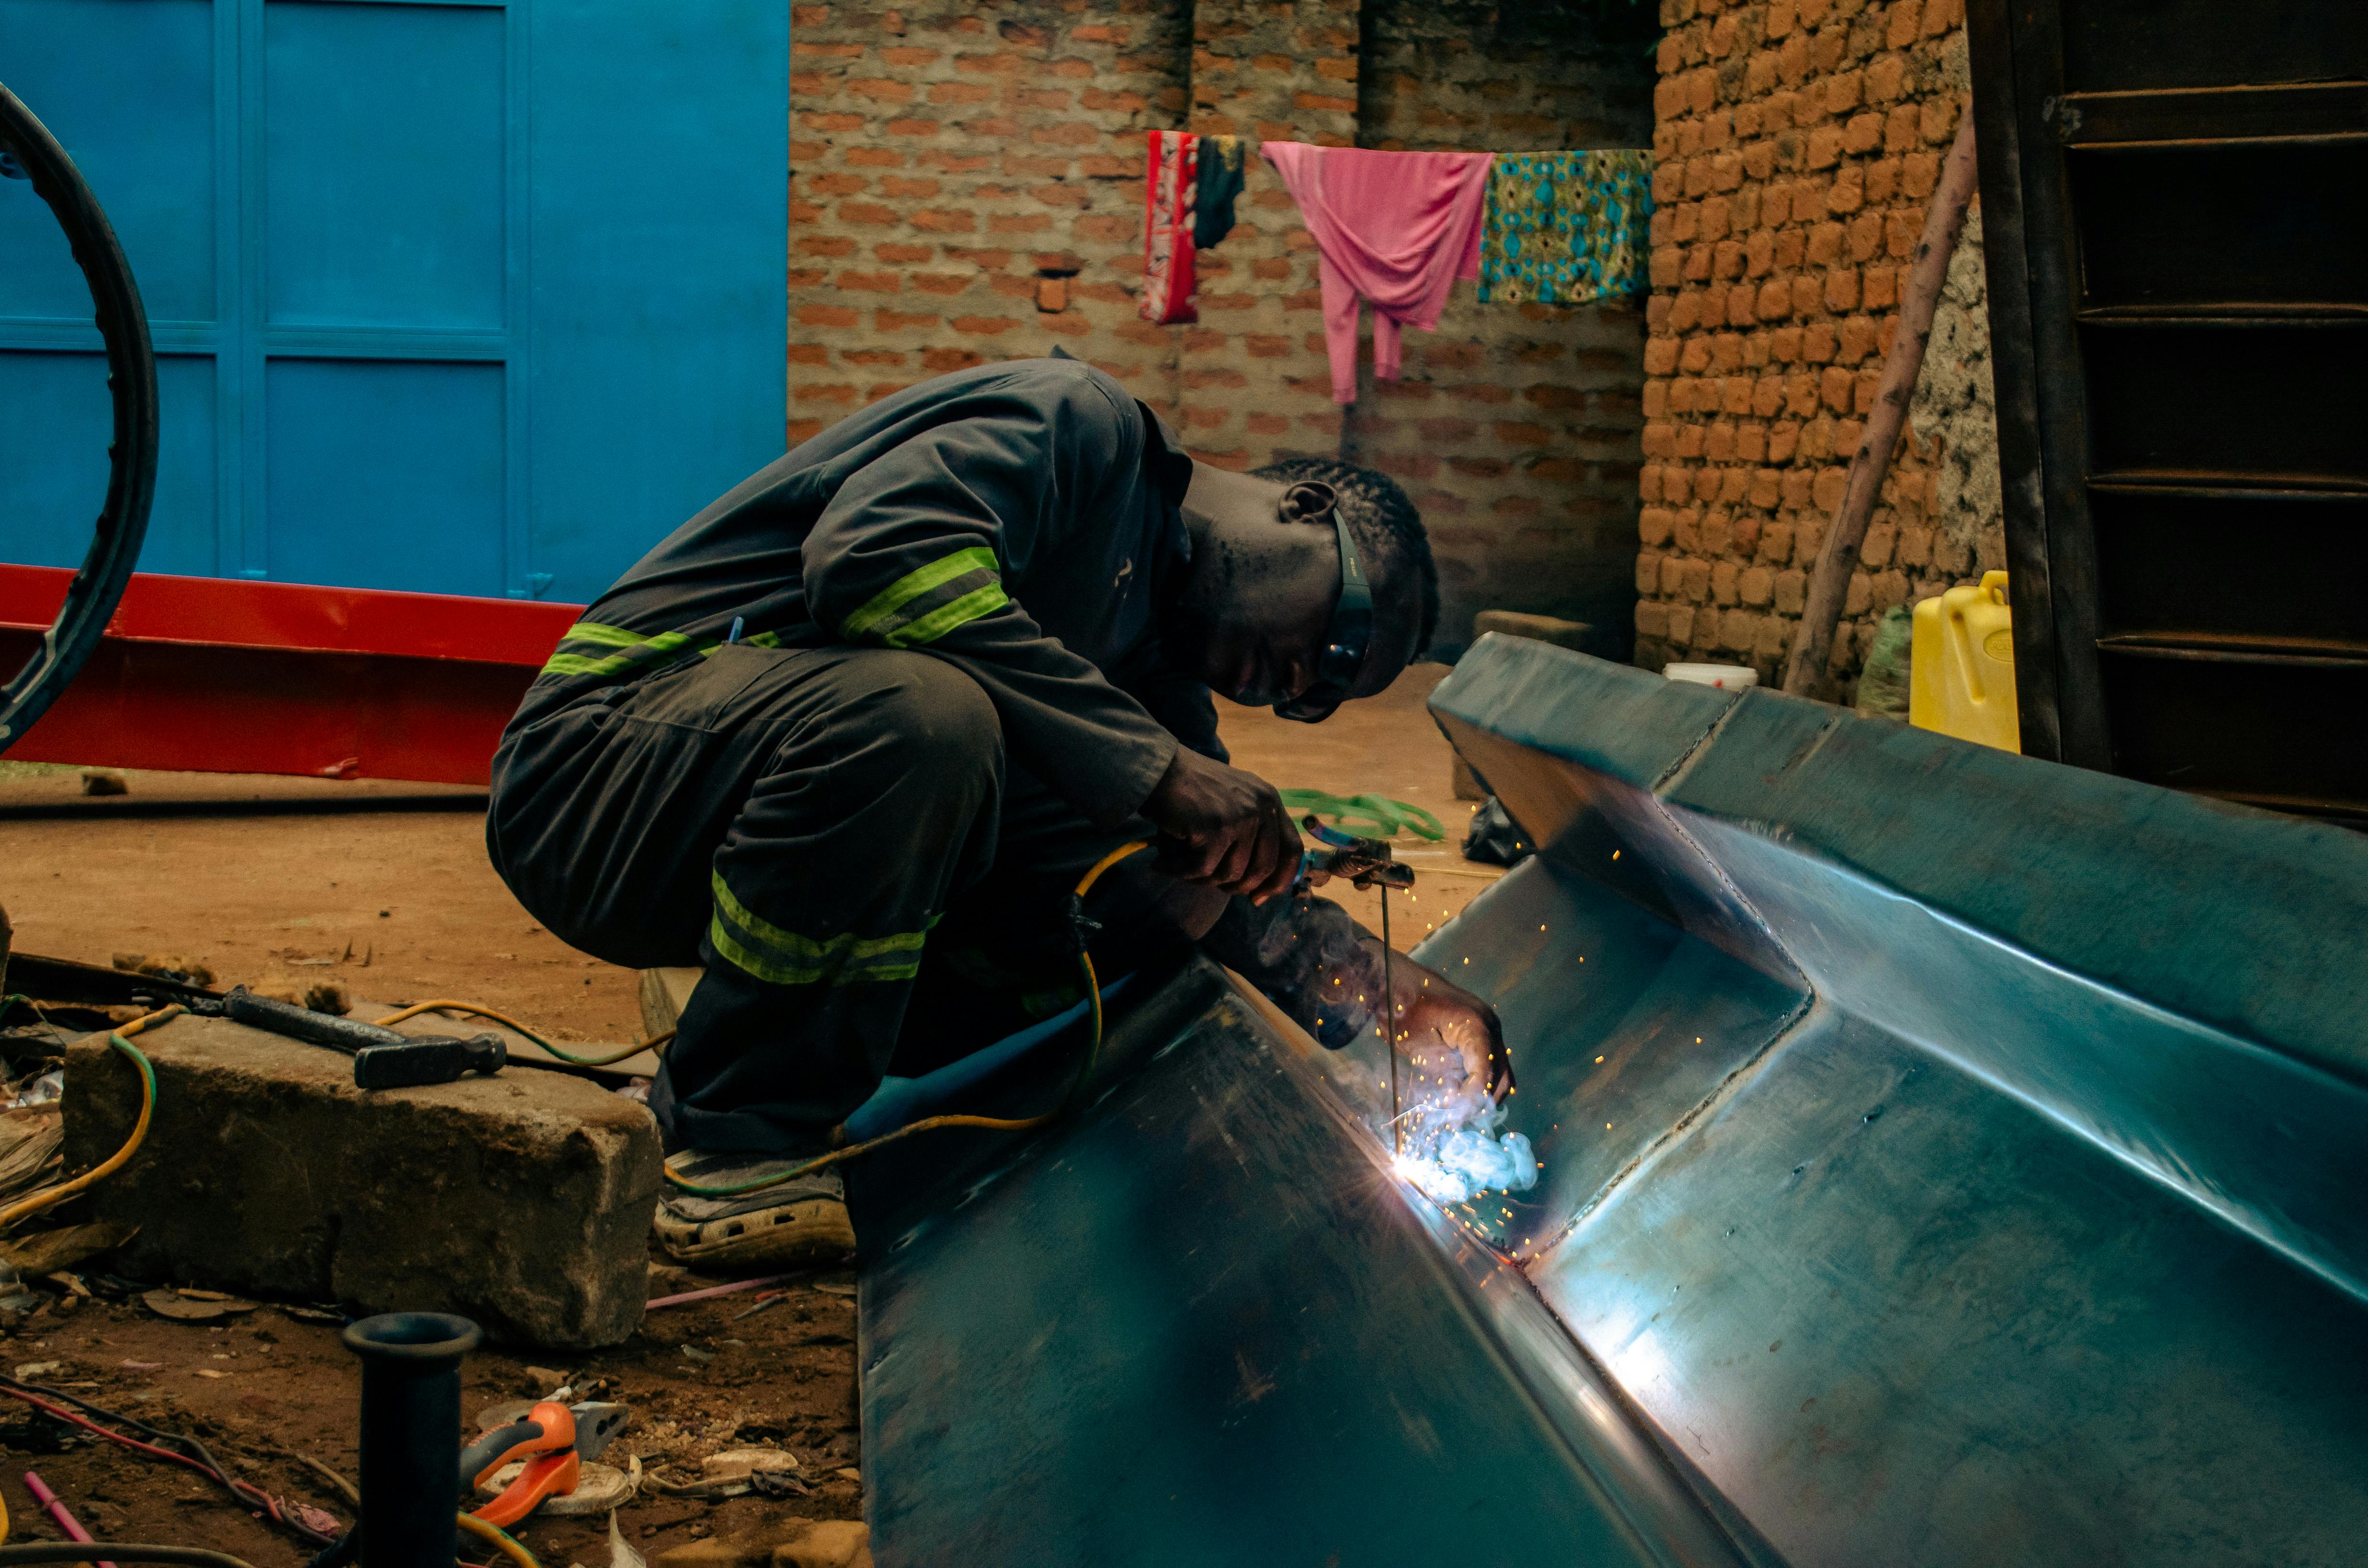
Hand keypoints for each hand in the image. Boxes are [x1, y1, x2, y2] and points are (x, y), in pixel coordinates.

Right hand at [1141, 746, 1302, 900]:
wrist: (1156, 768)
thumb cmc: (1189, 789)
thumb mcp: (1234, 803)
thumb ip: (1252, 833)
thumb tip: (1257, 886)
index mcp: (1270, 802)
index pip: (1292, 851)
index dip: (1279, 880)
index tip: (1257, 898)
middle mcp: (1262, 808)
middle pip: (1263, 869)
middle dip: (1237, 887)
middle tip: (1210, 884)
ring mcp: (1242, 817)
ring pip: (1231, 874)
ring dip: (1202, 879)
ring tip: (1180, 867)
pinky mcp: (1217, 828)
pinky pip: (1202, 870)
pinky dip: (1180, 872)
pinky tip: (1162, 864)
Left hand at [1375, 947, 1512, 1104]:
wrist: (1394, 981)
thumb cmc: (1401, 1010)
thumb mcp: (1417, 1046)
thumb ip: (1442, 1074)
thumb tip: (1456, 1103)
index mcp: (1475, 1024)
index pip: (1486, 1070)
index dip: (1474, 1098)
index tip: (1456, 1117)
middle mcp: (1489, 1027)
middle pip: (1500, 1076)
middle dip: (1480, 1102)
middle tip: (1456, 1121)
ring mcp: (1488, 1030)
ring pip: (1500, 1074)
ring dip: (1483, 1096)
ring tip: (1458, 1114)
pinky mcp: (1480, 1035)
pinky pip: (1490, 1065)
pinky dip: (1480, 1084)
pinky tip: (1463, 1099)